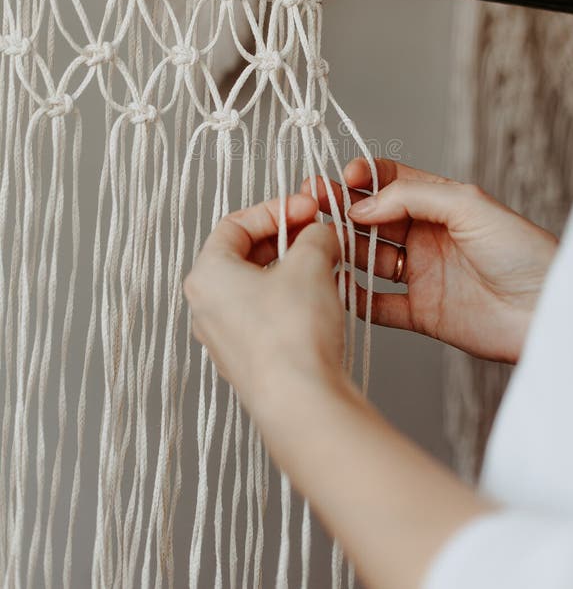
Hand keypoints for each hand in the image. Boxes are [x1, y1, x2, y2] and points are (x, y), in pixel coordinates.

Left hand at [183, 194, 345, 424]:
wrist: (301, 402)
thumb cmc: (292, 333)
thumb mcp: (311, 262)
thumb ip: (315, 235)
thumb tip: (321, 232)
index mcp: (206, 275)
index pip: (236, 224)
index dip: (276, 210)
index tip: (308, 208)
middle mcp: (207, 306)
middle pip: (246, 255)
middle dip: (287, 240)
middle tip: (319, 233)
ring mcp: (224, 337)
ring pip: (259, 287)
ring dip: (294, 269)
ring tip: (329, 264)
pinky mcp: (248, 360)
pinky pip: (268, 316)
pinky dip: (294, 299)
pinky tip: (325, 298)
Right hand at [307, 159, 557, 363]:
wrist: (546, 311)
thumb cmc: (522, 251)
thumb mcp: (468, 205)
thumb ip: (412, 197)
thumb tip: (361, 204)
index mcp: (440, 204)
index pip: (390, 181)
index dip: (363, 177)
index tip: (343, 177)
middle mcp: (426, 236)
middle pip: (371, 218)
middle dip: (340, 208)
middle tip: (310, 203)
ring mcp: (421, 275)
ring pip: (367, 258)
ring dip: (341, 249)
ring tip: (316, 242)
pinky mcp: (420, 313)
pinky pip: (377, 305)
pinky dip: (353, 297)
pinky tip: (334, 285)